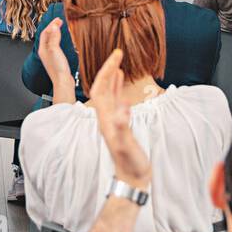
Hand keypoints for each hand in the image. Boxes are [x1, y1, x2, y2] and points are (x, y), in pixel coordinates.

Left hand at [37, 18, 74, 93]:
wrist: (63, 82)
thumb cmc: (58, 68)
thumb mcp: (55, 50)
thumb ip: (53, 38)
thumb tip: (53, 26)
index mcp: (43, 49)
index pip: (45, 32)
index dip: (51, 24)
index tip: (59, 19)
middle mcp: (45, 52)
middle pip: (48, 36)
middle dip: (53, 28)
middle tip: (60, 22)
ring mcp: (51, 56)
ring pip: (52, 41)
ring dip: (56, 33)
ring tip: (62, 28)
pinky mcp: (57, 60)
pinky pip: (56, 46)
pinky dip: (60, 40)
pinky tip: (65, 41)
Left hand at [88, 49, 151, 189]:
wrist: (130, 179)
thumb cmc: (130, 164)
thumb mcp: (127, 146)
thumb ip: (123, 128)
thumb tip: (122, 109)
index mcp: (105, 118)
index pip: (101, 88)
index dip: (106, 70)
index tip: (116, 56)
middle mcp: (105, 117)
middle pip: (101, 87)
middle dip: (108, 68)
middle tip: (118, 52)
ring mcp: (111, 120)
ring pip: (107, 93)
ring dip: (111, 76)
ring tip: (117, 63)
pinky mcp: (117, 123)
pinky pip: (115, 101)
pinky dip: (117, 88)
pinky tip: (121, 83)